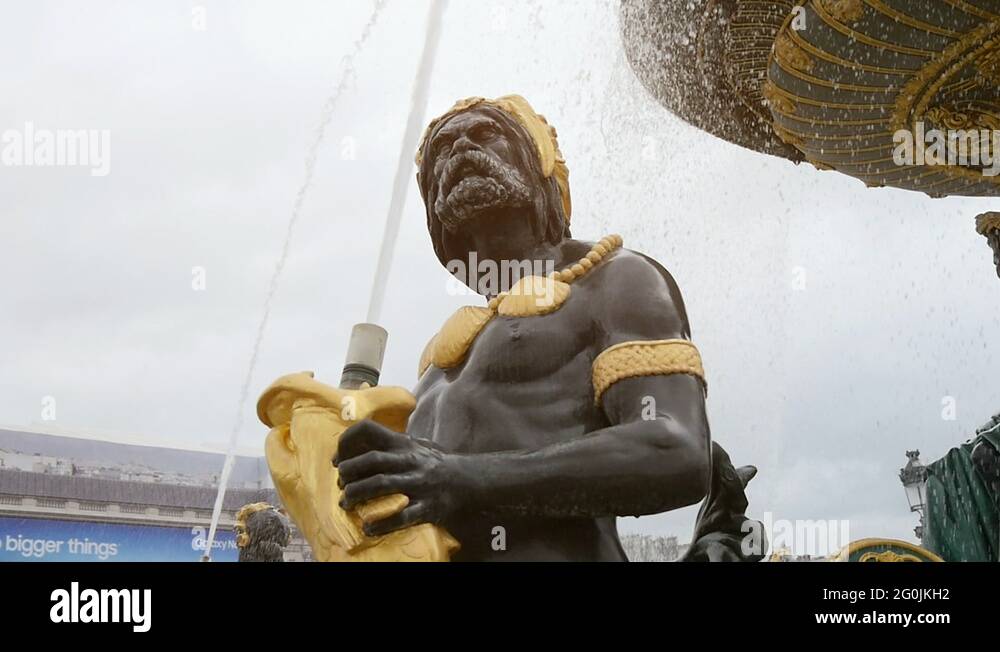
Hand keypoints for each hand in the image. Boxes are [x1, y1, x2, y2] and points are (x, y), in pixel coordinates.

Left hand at [333, 419, 465, 536]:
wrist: (466, 480)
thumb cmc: (433, 463)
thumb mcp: (413, 446)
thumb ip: (388, 444)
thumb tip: (355, 445)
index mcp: (403, 443)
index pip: (370, 430)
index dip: (348, 442)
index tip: (338, 460)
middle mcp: (409, 460)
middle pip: (372, 461)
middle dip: (349, 473)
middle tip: (340, 485)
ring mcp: (418, 483)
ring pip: (381, 485)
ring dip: (358, 495)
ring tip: (346, 504)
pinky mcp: (427, 506)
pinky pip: (401, 516)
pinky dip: (381, 524)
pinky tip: (368, 528)